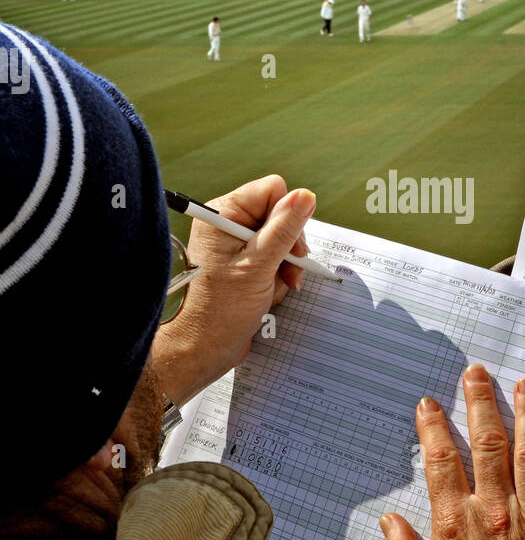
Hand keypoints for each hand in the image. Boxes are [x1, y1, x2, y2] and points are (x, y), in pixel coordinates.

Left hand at [151, 175, 314, 406]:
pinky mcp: (244, 263)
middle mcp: (229, 224)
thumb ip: (285, 229)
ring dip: (285, 266)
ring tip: (272, 288)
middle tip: (286, 271)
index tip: (289, 247)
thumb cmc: (221, 310)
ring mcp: (236, 244)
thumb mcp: (260, 266)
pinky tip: (268, 293)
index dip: (287, 216)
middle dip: (289, 245)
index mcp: (224, 214)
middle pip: (280, 214)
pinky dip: (278, 276)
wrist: (204, 348)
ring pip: (282, 239)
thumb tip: (305, 196)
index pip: (272, 190)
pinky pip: (275, 259)